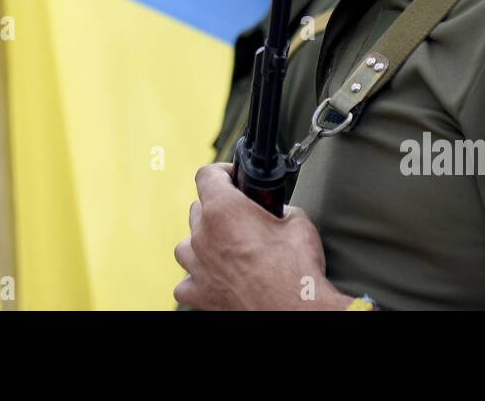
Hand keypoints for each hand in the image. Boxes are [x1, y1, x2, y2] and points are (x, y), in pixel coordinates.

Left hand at [174, 162, 351, 309]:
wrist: (293, 311)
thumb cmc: (296, 271)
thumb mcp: (298, 222)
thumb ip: (280, 209)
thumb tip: (280, 212)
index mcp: (224, 210)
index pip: (207, 175)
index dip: (222, 172)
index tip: (233, 178)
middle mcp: (203, 235)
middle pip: (197, 208)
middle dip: (216, 208)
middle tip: (240, 217)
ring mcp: (197, 266)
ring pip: (186, 244)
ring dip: (202, 242)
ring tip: (225, 248)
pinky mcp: (199, 294)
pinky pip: (186, 281)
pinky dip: (197, 277)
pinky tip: (214, 277)